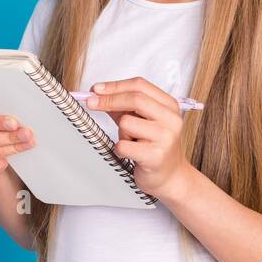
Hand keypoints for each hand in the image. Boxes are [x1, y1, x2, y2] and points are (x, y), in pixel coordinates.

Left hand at [83, 76, 193, 201]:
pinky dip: (120, 149)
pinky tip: (131, 154)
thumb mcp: (140, 121)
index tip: (96, 89)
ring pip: (126, 123)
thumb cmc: (153, 147)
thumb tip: (97, 94)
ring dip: (121, 132)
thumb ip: (122, 107)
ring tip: (132, 142)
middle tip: (91, 103)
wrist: (170, 176)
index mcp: (169, 106)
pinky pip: (123, 145)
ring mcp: (165, 137)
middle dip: (108, 100)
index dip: (115, 86)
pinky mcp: (155, 156)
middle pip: (134, 98)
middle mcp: (171, 119)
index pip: (140, 85)